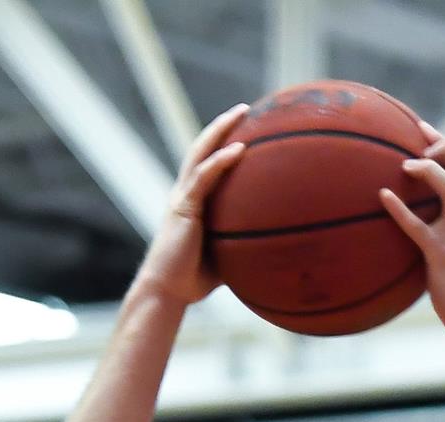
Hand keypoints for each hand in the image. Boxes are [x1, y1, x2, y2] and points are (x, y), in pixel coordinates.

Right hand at [132, 103, 248, 306]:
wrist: (167, 291)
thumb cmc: (194, 279)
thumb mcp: (226, 255)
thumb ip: (243, 241)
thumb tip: (276, 243)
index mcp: (192, 202)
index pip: (206, 163)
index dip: (222, 142)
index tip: (245, 127)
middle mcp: (184, 193)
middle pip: (202, 148)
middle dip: (222, 126)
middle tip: (245, 108)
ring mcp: (182, 198)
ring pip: (200, 154)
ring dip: (220, 131)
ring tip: (241, 113)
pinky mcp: (183, 208)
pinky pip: (203, 178)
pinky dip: (221, 162)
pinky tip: (239, 149)